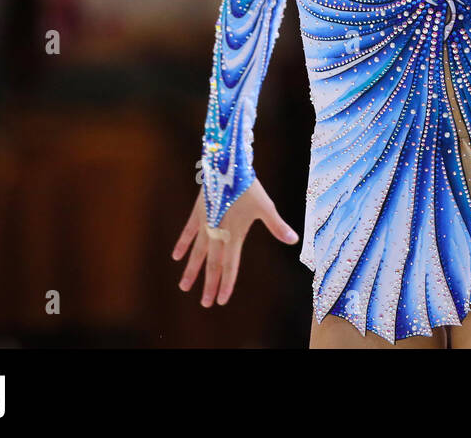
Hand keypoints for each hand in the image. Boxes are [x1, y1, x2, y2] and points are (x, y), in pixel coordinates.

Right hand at [173, 179, 298, 306]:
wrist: (228, 166)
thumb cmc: (250, 186)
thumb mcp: (266, 206)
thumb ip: (277, 226)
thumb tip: (295, 240)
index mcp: (234, 235)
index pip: (230, 266)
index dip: (226, 284)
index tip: (221, 301)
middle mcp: (218, 233)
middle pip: (213, 265)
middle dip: (209, 285)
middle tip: (205, 303)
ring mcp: (205, 224)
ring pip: (197, 253)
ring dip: (191, 270)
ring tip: (184, 287)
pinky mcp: (198, 213)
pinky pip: (188, 232)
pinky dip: (182, 244)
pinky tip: (176, 257)